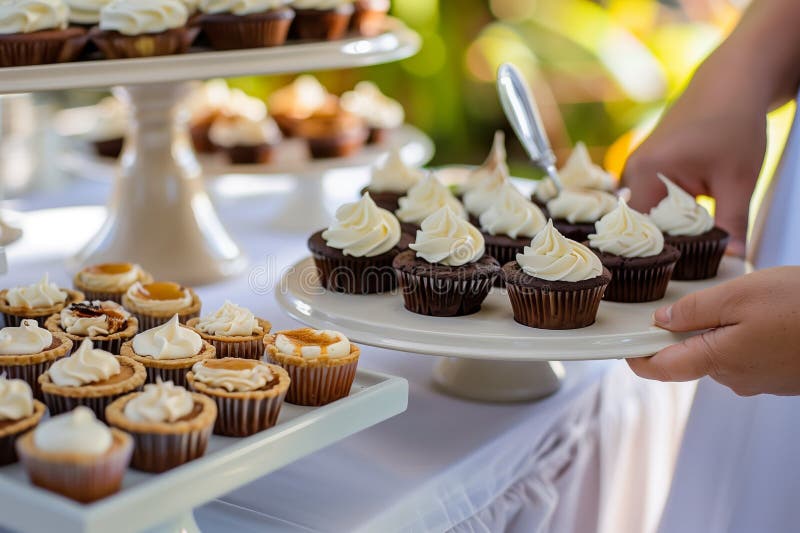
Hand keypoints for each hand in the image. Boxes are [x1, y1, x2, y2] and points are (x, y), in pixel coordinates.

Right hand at [623, 72, 767, 256]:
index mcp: (646, 174)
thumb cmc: (734, 123)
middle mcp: (632, 170)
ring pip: (646, 213)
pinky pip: (650, 200)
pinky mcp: (646, 166)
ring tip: (689, 240)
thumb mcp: (739, 179)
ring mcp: (636, 167)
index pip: (640, 230)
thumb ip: (732, 222)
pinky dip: (667, 213)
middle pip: (640, 223)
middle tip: (690, 259)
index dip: (661, 252)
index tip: (683, 268)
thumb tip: (732, 260)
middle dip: (665, 242)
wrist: (732, 83)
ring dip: (666, 227)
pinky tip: (686, 220)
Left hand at [627, 267, 799, 395]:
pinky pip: (750, 354)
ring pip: (724, 353)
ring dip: (724, 329)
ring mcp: (761, 380)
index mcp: (717, 360)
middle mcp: (735, 378)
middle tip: (707, 297)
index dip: (638, 359)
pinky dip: (749, 334)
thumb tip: (662, 323)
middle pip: (693, 356)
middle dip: (691, 329)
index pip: (662, 369)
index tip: (624, 348)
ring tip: (750, 301)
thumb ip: (694, 310)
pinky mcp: (781, 377)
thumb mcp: (739, 295)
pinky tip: (770, 315)